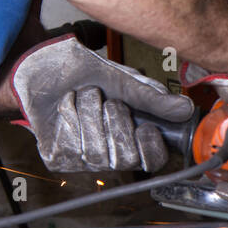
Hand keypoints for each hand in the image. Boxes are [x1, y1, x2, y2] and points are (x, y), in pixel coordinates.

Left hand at [10, 35, 194, 172]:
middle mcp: (108, 154)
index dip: (152, 150)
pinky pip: (70, 143)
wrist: (42, 65)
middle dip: (116, 121)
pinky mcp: (57, 158)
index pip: (152, 162)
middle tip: (108, 100)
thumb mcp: (122, 80)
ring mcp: (82, 160)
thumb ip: (151, 98)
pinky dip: (69, 114)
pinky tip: (65, 103)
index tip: (147, 127)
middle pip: (124, 159)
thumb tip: (185, 109)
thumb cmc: (83, 74)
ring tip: (84, 95)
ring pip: (95, 150)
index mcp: (130, 137)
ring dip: (90, 112)